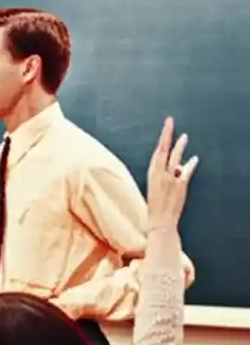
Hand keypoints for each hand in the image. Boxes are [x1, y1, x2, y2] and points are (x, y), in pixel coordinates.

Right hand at [146, 116, 197, 230]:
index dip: (162, 139)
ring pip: (175, 158)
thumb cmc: (157, 207)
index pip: (156, 153)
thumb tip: (180, 166)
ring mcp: (170, 179)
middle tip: (170, 122)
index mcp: (151, 175)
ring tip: (184, 136)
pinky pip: (186, 171)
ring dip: (180, 146)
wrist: (160, 223)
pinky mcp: (180, 185)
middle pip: (163, 151)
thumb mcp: (158, 188)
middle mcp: (159, 175)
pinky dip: (190, 165)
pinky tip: (194, 159)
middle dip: (167, 135)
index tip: (166, 127)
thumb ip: (170, 175)